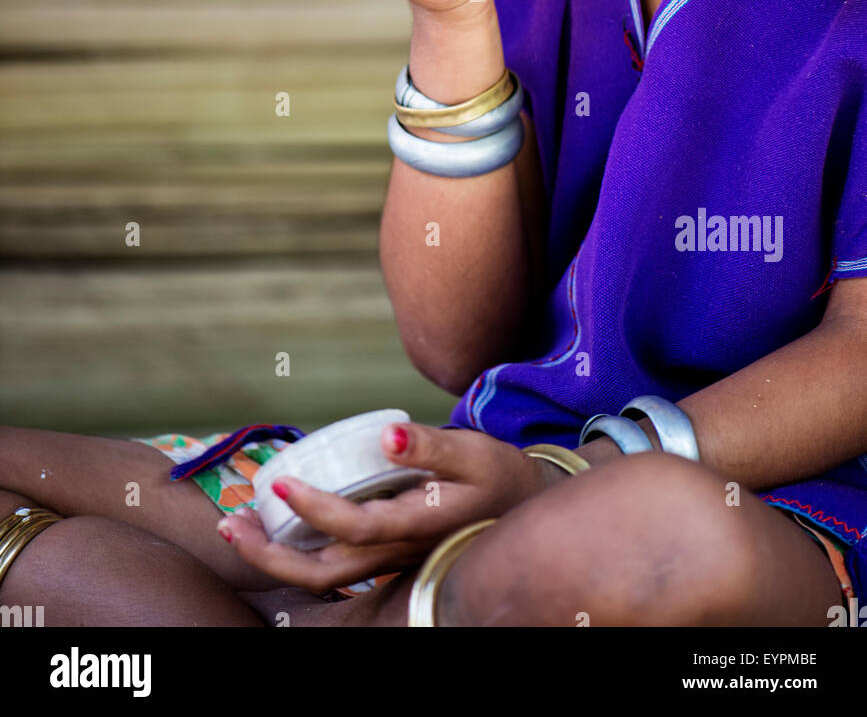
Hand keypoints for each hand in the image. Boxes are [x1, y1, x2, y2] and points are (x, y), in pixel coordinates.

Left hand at [216, 422, 547, 593]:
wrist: (527, 508)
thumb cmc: (498, 475)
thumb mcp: (472, 450)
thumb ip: (429, 444)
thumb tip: (386, 435)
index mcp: (414, 526)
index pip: (353, 528)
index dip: (313, 510)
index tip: (279, 482)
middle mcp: (397, 552)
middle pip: (323, 574)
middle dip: (271, 555)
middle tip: (229, 524)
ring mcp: (391, 560)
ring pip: (325, 578)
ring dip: (277, 557)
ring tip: (239, 527)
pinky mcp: (388, 555)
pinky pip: (335, 567)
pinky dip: (298, 552)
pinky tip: (277, 528)